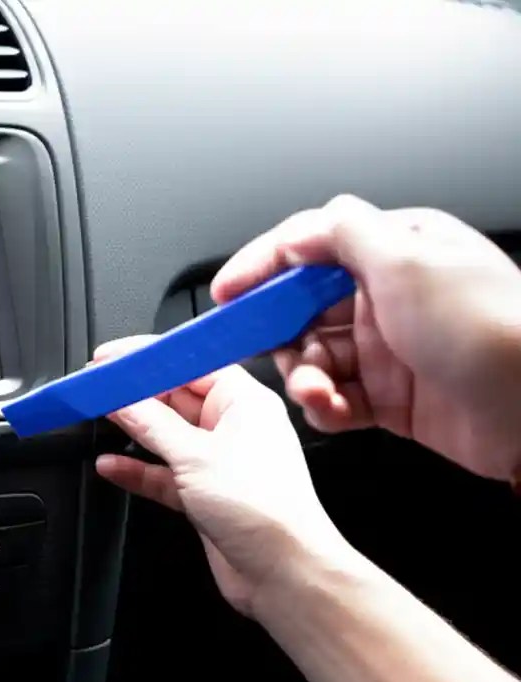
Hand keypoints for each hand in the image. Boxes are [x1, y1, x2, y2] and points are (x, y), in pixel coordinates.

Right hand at [93, 337, 348, 614]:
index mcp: (244, 402)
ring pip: (165, 435)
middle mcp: (233, 427)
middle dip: (135, 393)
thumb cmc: (264, 510)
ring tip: (96, 416)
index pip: (190, 363)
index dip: (148, 357)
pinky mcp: (204, 494)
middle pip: (174, 397)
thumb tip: (118, 398)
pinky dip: (137, 469)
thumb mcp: (196, 456)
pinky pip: (163, 473)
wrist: (285, 574)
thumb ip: (150, 424)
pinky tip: (111, 465)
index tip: (111, 358)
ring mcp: (218, 462)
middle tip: (96, 386)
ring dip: (132, 429)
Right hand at [213, 195, 520, 481]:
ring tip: (317, 391)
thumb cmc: (493, 330)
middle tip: (277, 350)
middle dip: (281, 333)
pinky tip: (334, 410)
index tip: (227, 293)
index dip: (261, 268)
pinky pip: (334, 398)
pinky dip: (324, 407)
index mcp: (395, 250)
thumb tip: (295, 231)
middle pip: (301, 307)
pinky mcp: (391, 397)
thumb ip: (341, 234)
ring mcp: (389, 348)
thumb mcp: (408, 260)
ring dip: (303, 376)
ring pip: (312, 357)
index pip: (310, 246)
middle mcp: (389, 295)